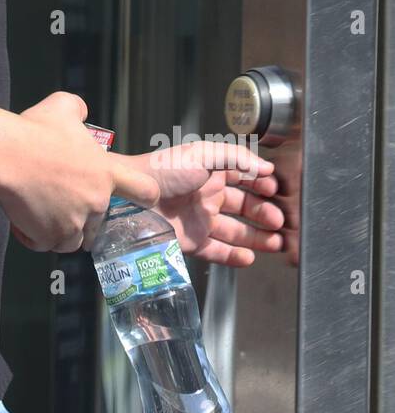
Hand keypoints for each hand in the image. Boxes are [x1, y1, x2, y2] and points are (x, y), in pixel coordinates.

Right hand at [3, 91, 160, 252]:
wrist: (6, 154)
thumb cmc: (35, 129)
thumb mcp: (63, 105)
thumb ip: (79, 110)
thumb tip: (81, 113)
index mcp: (105, 172)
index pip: (145, 191)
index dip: (143, 197)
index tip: (135, 200)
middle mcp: (96, 200)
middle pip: (100, 220)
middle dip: (84, 214)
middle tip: (62, 201)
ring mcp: (75, 221)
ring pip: (75, 237)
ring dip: (62, 229)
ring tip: (42, 214)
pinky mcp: (52, 236)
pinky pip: (48, 244)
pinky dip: (37, 236)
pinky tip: (24, 221)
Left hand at [125, 140, 283, 265]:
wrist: (131, 198)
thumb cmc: (163, 171)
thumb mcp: (202, 155)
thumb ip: (236, 157)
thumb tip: (267, 167)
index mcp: (211, 172)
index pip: (244, 178)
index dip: (262, 185)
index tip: (278, 192)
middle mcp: (208, 196)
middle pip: (244, 207)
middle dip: (265, 213)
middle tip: (281, 221)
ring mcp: (200, 220)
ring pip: (236, 232)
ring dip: (257, 237)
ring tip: (277, 243)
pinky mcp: (191, 242)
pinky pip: (218, 252)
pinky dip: (235, 257)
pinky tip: (250, 257)